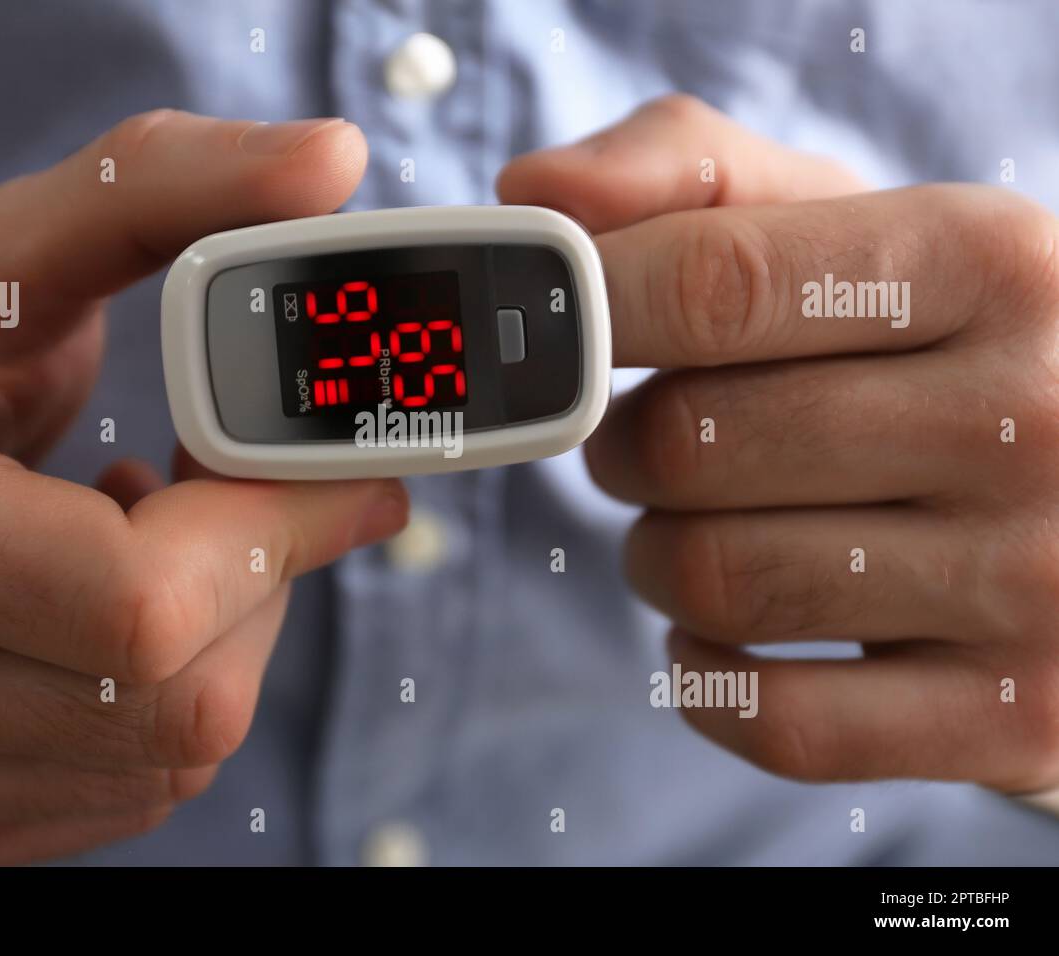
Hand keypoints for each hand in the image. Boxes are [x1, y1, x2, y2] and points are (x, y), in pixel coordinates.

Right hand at [0, 112, 407, 863]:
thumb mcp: (4, 259)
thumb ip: (169, 193)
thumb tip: (333, 161)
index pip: (145, 600)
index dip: (276, 530)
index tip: (335, 469)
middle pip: (181, 696)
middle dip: (255, 583)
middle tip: (223, 497)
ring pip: (175, 752)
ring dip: (218, 640)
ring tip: (141, 545)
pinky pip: (135, 793)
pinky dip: (164, 699)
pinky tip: (101, 623)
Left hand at [500, 95, 1058, 792]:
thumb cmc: (935, 346)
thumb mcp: (852, 226)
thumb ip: (691, 180)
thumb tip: (536, 192)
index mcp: (991, 263)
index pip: (714, 285)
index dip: (593, 313)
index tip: (563, 331)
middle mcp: (1034, 417)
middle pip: (688, 446)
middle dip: (624, 447)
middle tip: (647, 440)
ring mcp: (1034, 579)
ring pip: (715, 581)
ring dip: (657, 558)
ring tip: (699, 526)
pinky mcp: (1013, 716)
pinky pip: (774, 720)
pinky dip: (705, 678)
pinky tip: (722, 634)